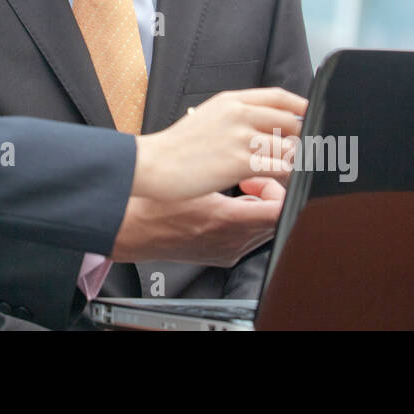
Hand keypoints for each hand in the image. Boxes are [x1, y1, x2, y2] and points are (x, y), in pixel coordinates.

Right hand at [110, 177, 287, 264]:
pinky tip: (226, 208)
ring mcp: (229, 252)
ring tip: (238, 192)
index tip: (266, 177)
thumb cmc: (156, 204)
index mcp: (226, 221)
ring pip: (263, 230)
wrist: (134, 231)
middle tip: (250, 179)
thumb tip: (250, 155)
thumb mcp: (194, 180)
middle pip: (274, 220)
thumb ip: (225, 169)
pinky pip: (249, 239)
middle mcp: (232, 242)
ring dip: (258, 208)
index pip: (277, 211)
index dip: (279, 191)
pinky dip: (246, 221)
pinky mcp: (223, 258)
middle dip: (269, 196)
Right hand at [129, 87, 305, 200]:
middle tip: (303, 153)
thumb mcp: (206, 117)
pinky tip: (279, 181)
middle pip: (290, 121)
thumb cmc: (176, 147)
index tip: (310, 116)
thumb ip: (235, 116)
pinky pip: (278, 167)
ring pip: (288, 146)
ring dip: (293, 161)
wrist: (152, 164)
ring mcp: (240, 137)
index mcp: (230, 100)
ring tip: (288, 171)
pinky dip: (285, 175)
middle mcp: (238, 113)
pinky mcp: (239, 162)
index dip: (300, 106)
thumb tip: (265, 124)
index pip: (278, 96)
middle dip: (301, 139)